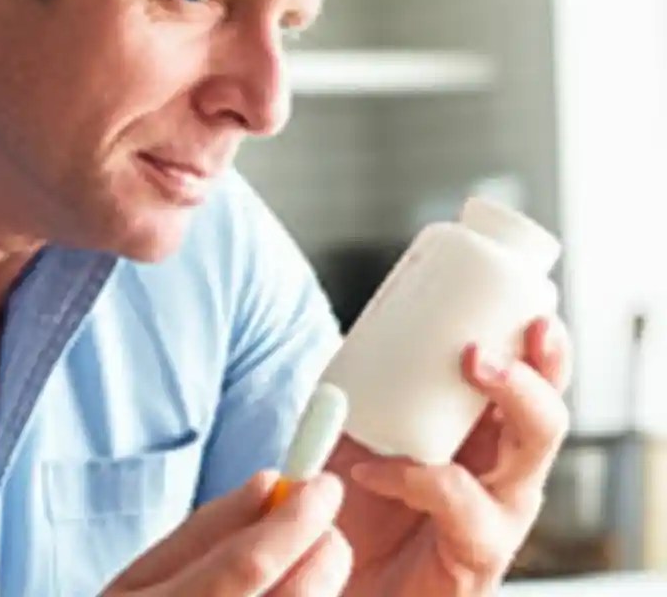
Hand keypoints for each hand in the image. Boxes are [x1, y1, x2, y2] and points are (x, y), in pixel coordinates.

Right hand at [105, 471, 351, 595]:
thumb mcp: (140, 580)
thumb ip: (204, 531)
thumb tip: (272, 485)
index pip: (247, 565)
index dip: (294, 521)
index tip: (322, 485)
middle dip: (324, 552)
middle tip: (323, 525)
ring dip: (319, 584)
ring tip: (298, 568)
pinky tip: (282, 595)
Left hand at [331, 316, 572, 595]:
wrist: (335, 580)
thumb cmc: (357, 510)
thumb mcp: (355, 436)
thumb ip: (361, 393)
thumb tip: (351, 338)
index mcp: (483, 438)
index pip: (529, 386)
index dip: (538, 350)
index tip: (527, 310)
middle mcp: (503, 475)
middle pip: (545, 417)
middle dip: (533, 371)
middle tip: (490, 339)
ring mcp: (497, 517)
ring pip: (530, 460)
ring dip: (512, 402)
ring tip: (474, 364)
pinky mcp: (476, 556)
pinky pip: (463, 506)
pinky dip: (416, 478)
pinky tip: (373, 470)